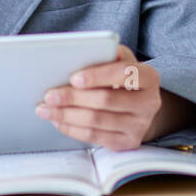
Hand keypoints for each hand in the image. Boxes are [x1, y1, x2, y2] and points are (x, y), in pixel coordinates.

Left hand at [36, 45, 167, 151]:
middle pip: (106, 100)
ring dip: (66, 115)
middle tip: (49, 95)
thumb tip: (83, 52)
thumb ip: (107, 55)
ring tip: (46, 109)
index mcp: (149, 77)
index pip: (123, 73)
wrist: (139, 107)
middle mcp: (149, 103)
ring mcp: (139, 126)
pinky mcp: (127, 143)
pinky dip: (72, 129)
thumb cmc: (123, 79)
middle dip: (73, 98)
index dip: (97, 75)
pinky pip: (95, 137)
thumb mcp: (121, 61)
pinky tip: (58, 121)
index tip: (73, 78)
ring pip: (97, 121)